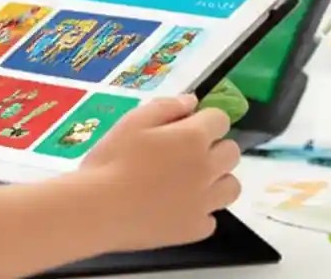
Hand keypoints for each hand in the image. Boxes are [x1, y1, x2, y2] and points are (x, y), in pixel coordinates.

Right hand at [80, 95, 241, 251]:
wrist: (98, 209)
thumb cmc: (111, 160)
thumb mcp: (131, 122)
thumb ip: (165, 107)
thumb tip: (192, 101)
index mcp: (193, 137)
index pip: (220, 119)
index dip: (203, 120)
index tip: (184, 126)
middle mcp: (208, 168)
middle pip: (231, 152)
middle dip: (213, 148)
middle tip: (183, 154)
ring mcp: (206, 202)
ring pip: (231, 186)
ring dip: (216, 180)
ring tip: (186, 183)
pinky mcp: (197, 229)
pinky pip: (211, 217)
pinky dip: (199, 212)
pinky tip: (174, 209)